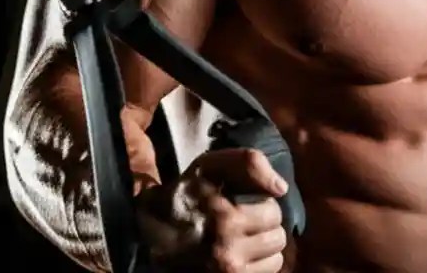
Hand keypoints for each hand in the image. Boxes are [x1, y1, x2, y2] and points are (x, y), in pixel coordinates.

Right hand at [135, 146, 290, 272]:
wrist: (146, 238)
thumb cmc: (181, 198)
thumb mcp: (208, 167)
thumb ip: (247, 163)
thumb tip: (280, 188)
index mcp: (223, 216)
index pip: (273, 211)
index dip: (261, 205)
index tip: (242, 205)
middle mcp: (226, 247)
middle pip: (277, 236)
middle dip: (265, 228)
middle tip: (244, 224)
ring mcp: (227, 270)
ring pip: (275, 259)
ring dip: (263, 249)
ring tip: (242, 241)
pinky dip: (257, 266)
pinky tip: (238, 257)